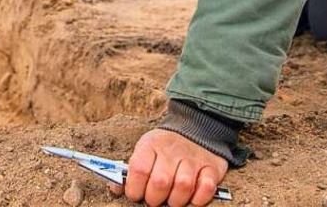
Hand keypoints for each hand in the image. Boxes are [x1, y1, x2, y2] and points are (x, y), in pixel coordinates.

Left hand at [108, 129, 227, 205]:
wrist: (195, 127)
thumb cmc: (164, 148)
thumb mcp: (144, 151)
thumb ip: (131, 171)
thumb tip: (115, 189)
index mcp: (151, 145)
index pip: (139, 169)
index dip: (134, 189)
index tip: (136, 195)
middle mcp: (172, 150)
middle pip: (161, 182)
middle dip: (154, 198)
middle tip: (155, 200)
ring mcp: (193, 158)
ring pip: (183, 186)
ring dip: (176, 201)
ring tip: (172, 200)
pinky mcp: (211, 167)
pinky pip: (206, 188)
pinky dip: (199, 198)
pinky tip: (191, 198)